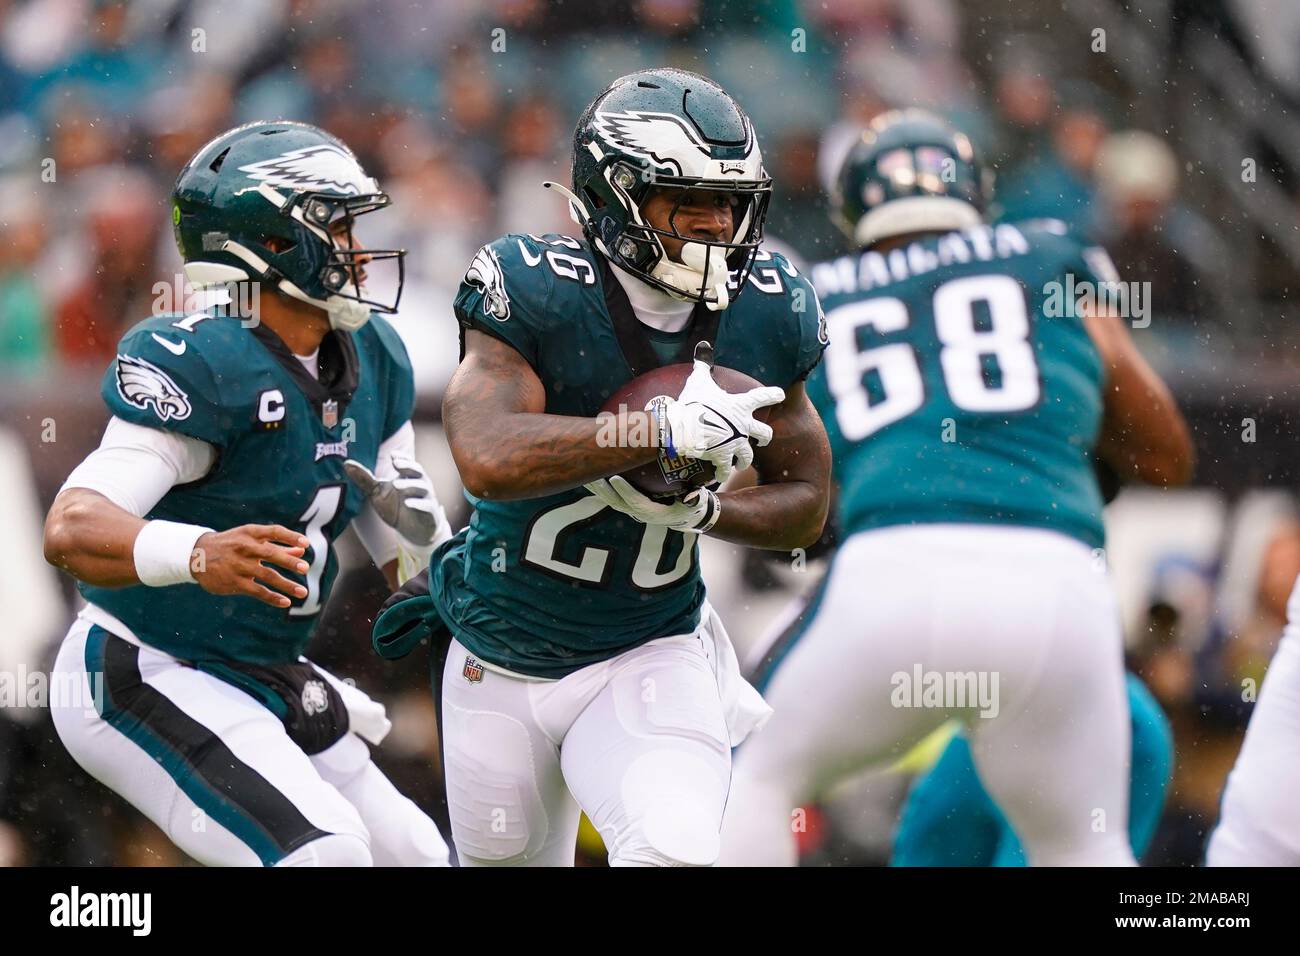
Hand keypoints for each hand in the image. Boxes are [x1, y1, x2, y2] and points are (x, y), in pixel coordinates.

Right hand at [191, 524, 310, 608]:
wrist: (196, 556)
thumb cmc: (231, 545)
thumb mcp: (250, 540)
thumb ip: (277, 546)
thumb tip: (302, 551)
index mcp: (250, 533)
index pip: (274, 531)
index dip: (291, 537)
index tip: (306, 544)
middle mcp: (244, 548)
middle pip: (270, 553)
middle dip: (288, 561)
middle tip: (305, 568)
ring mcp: (238, 565)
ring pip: (266, 575)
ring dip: (286, 584)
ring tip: (303, 592)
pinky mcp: (234, 582)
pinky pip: (257, 591)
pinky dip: (272, 597)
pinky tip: (286, 602)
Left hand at [345, 456, 452, 582]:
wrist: (412, 532)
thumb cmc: (396, 507)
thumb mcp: (377, 493)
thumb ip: (364, 478)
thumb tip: (346, 463)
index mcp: (408, 477)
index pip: (408, 463)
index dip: (402, 458)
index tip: (392, 455)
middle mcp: (420, 484)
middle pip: (418, 471)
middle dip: (408, 466)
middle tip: (395, 463)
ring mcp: (426, 498)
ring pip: (423, 487)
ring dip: (410, 484)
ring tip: (396, 485)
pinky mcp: (430, 513)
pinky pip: (427, 506)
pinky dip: (418, 504)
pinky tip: (408, 503)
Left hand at [585, 475, 720, 534]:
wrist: (682, 514)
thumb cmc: (688, 506)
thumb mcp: (695, 505)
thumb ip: (694, 501)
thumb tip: (692, 498)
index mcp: (652, 513)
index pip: (636, 502)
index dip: (625, 491)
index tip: (615, 478)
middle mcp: (637, 512)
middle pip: (615, 501)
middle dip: (602, 489)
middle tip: (591, 474)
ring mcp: (629, 508)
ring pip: (608, 498)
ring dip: (595, 487)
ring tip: (581, 472)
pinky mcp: (625, 502)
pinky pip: (608, 494)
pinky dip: (598, 485)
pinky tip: (586, 473)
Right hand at [658, 360, 784, 483]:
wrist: (684, 427)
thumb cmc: (693, 402)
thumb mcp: (699, 381)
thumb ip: (704, 365)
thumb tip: (703, 346)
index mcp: (742, 406)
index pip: (764, 397)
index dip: (774, 394)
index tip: (780, 394)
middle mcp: (744, 426)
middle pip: (765, 434)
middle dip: (765, 437)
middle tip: (765, 439)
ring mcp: (735, 443)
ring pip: (748, 456)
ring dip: (744, 460)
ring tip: (740, 463)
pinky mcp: (723, 457)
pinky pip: (726, 469)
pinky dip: (722, 473)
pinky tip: (719, 475)